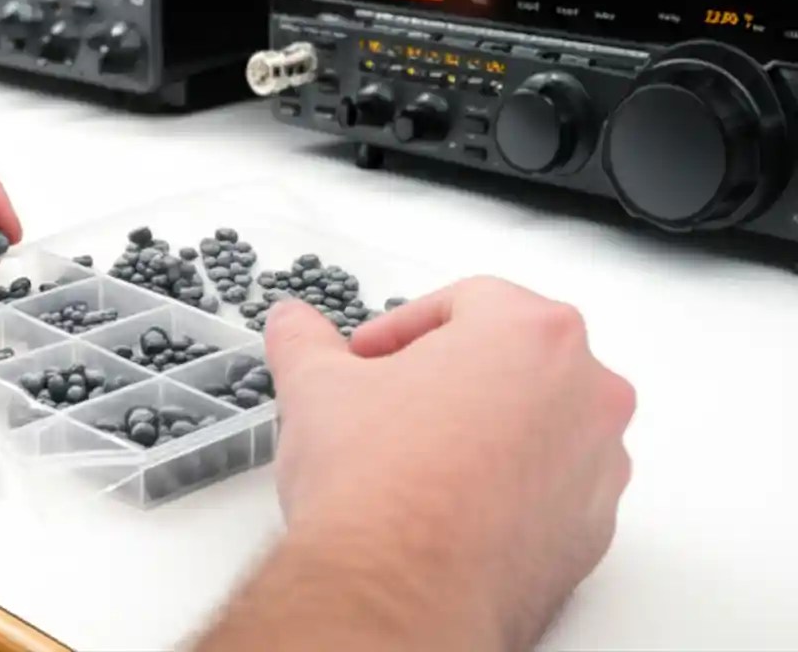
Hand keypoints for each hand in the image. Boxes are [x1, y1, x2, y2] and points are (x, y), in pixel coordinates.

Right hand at [263, 277, 634, 649]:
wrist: (396, 594)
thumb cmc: (379, 489)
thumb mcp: (316, 386)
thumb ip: (306, 340)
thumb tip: (295, 326)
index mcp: (532, 333)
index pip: (468, 300)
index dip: (401, 326)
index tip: (368, 355)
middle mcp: (585, 392)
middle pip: (512, 356)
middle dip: (447, 374)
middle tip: (390, 400)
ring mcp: (599, 465)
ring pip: (539, 421)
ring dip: (481, 429)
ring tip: (415, 459)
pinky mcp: (593, 530)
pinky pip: (550, 486)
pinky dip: (506, 486)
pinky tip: (446, 507)